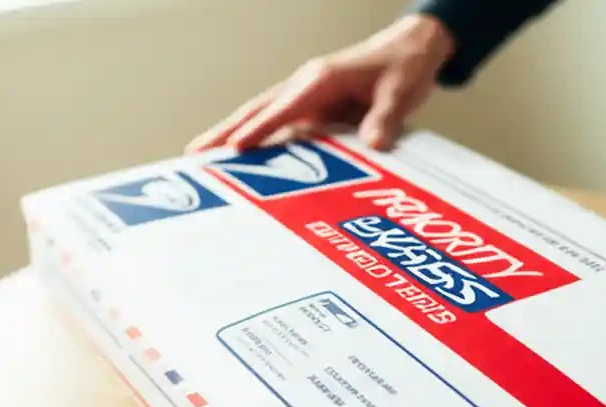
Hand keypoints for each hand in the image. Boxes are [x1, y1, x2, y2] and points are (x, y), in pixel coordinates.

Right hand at [185, 14, 453, 153]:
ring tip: (202, 157)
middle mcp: (306, 85)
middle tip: (194, 155)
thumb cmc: (403, 67)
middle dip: (225, 133)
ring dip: (232, 135)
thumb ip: (385, 119)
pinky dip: (255, 138)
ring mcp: (306, 95)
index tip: (235, 149)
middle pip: (257, 110)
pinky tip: (240, 157)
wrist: (412, 50)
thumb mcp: (401, 93)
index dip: (259, 130)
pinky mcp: (312, 106)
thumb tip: (373, 145)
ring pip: (261, 116)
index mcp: (322, 78)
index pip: (282, 108)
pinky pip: (278, 124)